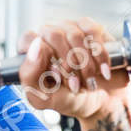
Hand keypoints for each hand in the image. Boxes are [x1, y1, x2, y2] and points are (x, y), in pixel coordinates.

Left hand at [16, 17, 130, 122]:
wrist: (101, 102)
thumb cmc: (69, 100)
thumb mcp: (43, 98)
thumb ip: (30, 75)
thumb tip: (36, 45)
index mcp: (31, 51)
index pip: (28, 39)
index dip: (43, 59)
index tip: (56, 78)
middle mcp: (48, 36)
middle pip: (54, 35)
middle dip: (68, 65)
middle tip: (76, 86)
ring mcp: (70, 28)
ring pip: (75, 35)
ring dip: (85, 65)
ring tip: (89, 82)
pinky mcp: (91, 28)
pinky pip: (94, 32)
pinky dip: (100, 55)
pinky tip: (102, 70)